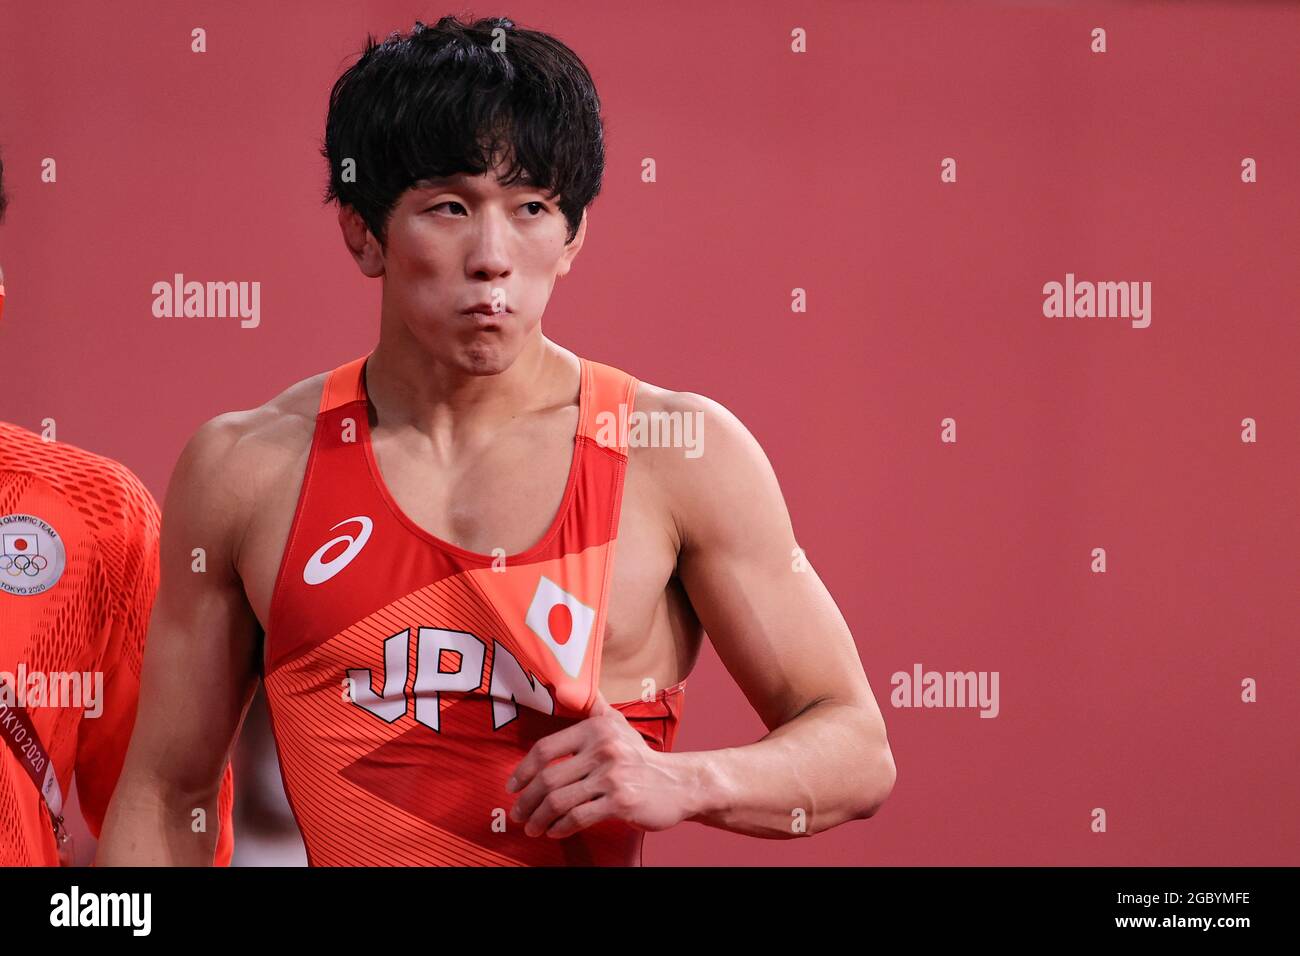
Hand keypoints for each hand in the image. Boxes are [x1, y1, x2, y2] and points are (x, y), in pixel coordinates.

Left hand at [505, 689, 694, 838]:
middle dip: (527, 801)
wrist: (678, 783)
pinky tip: (555, 831)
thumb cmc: (640, 756)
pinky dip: (561, 827)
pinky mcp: (620, 802)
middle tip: (518, 814)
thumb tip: (569, 686)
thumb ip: (594, 706)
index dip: (523, 769)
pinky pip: (579, 817)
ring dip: (539, 818)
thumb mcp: (618, 724)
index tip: (512, 785)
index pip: (546, 749)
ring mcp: (612, 776)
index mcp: (595, 728)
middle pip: (548, 778)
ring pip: (560, 801)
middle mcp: (603, 749)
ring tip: (532, 827)